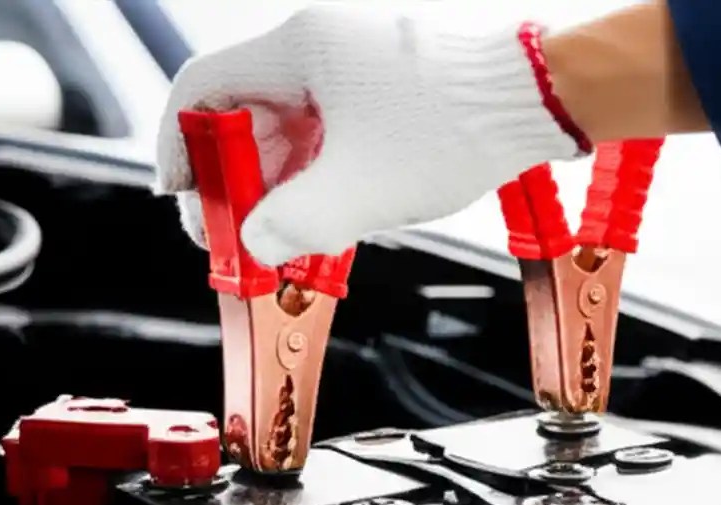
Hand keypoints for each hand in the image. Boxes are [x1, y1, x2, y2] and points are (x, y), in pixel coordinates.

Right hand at [155, 2, 583, 265]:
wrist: (540, 99)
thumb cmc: (458, 126)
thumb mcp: (360, 191)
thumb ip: (292, 224)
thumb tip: (254, 244)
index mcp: (301, 48)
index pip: (202, 87)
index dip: (180, 146)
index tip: (181, 196)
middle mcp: (324, 44)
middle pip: (246, 111)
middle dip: (237, 180)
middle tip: (239, 236)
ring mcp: (358, 63)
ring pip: (292, 126)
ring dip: (281, 183)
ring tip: (286, 237)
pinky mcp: (388, 86)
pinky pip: (332, 129)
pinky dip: (320, 173)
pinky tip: (329, 213)